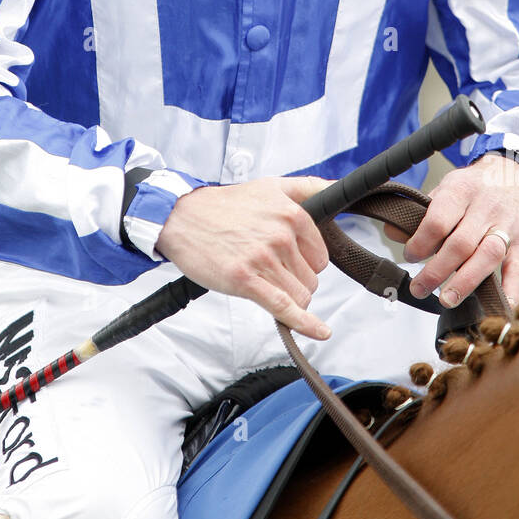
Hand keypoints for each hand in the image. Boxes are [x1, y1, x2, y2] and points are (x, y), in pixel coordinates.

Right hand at [155, 177, 331, 339]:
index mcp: (292, 214)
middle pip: (311, 279)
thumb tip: (336, 188)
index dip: (306, 264)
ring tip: (261, 281)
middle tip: (266, 268)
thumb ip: (309, 186)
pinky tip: (320, 332)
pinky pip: (284, 307)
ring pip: (300, 296)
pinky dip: (305, 323)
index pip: (321, 257)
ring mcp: (263, 259)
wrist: (182, 217)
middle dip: (294, 280)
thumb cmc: (225, 205)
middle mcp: (281, 235)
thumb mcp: (271, 186)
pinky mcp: (245, 280)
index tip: (287, 260)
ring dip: (286, 297)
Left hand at [402, 155, 518, 309]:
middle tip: (419, 288)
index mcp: (461, 191)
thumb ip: (422, 212)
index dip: (420, 243)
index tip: (410, 256)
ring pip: (488, 256)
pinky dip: (511, 288)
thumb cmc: (475, 186)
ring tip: (447, 300)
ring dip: (466, 282)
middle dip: (437, 271)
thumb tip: (394, 233)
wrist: (517, 173)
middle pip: (461, 244)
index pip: (438, 221)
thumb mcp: (446, 188)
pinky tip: (501, 304)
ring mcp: (507, 226)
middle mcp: (485, 208)